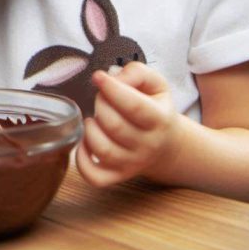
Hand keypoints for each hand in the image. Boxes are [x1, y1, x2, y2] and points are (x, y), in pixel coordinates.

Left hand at [76, 61, 180, 187]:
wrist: (167, 144)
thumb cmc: (155, 108)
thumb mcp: (155, 84)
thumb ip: (136, 73)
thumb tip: (112, 77)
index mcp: (159, 119)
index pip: (133, 106)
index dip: (111, 89)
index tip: (98, 77)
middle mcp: (147, 145)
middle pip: (114, 125)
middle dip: (100, 104)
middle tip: (101, 97)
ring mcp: (132, 164)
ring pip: (103, 150)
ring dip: (90, 129)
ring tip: (93, 117)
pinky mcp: (117, 175)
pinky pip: (94, 176)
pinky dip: (82, 159)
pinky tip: (84, 141)